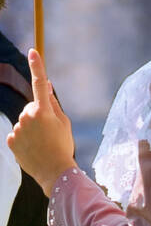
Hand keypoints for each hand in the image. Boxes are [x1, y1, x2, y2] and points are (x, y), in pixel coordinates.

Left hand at [6, 49, 75, 196]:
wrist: (54, 173)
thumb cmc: (62, 147)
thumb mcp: (64, 123)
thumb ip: (53, 103)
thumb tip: (47, 84)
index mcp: (44, 111)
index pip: (40, 84)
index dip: (37, 67)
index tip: (33, 52)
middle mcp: (28, 117)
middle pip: (31, 108)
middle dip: (38, 116)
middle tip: (49, 133)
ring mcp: (17, 129)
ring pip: (23, 122)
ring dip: (31, 129)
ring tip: (42, 144)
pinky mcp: (11, 140)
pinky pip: (17, 134)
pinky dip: (23, 140)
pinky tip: (32, 150)